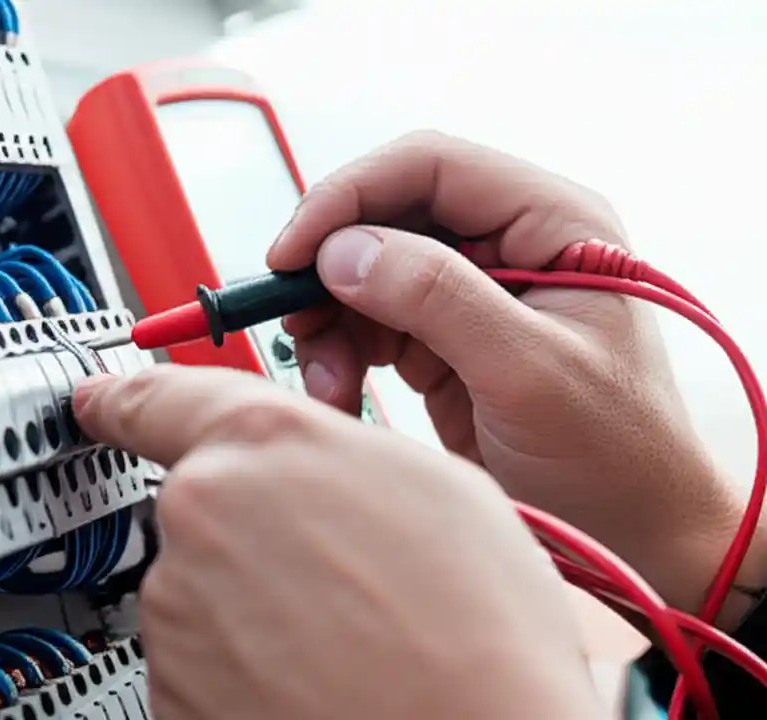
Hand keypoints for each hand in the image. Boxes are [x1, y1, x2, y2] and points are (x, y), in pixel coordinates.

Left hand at [74, 366, 606, 719]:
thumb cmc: (480, 638)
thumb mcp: (433, 485)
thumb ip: (331, 453)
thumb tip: (309, 467)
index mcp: (262, 444)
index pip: (159, 397)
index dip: (122, 398)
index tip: (97, 402)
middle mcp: (201, 515)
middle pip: (203, 507)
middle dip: (254, 530)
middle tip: (337, 571)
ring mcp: (177, 609)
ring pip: (200, 588)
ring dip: (250, 606)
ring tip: (340, 637)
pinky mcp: (169, 689)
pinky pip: (197, 660)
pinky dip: (239, 670)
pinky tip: (309, 678)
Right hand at [269, 130, 758, 624]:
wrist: (635, 538)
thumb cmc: (615, 455)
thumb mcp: (528, 372)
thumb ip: (439, 298)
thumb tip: (344, 249)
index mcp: (552, 222)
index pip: (430, 167)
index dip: (349, 195)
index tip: (292, 251)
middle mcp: (509, 243)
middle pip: (387, 216)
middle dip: (332, 269)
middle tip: (294, 322)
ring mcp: (474, 293)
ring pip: (366, 272)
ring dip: (330, 323)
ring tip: (329, 383)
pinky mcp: (445, 341)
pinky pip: (369, 325)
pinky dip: (342, 356)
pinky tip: (341, 395)